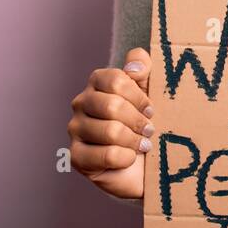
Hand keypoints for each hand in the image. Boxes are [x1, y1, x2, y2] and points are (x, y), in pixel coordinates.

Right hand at [68, 48, 153, 198]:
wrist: (145, 165)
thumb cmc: (146, 125)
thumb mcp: (152, 92)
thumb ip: (144, 70)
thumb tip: (135, 62)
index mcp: (97, 83)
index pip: (116, 81)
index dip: (138, 97)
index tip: (150, 109)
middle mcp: (81, 103)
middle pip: (112, 106)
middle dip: (138, 121)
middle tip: (149, 130)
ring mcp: (75, 129)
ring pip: (110, 131)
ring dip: (134, 141)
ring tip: (142, 145)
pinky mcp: (76, 156)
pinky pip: (107, 155)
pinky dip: (126, 158)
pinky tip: (129, 158)